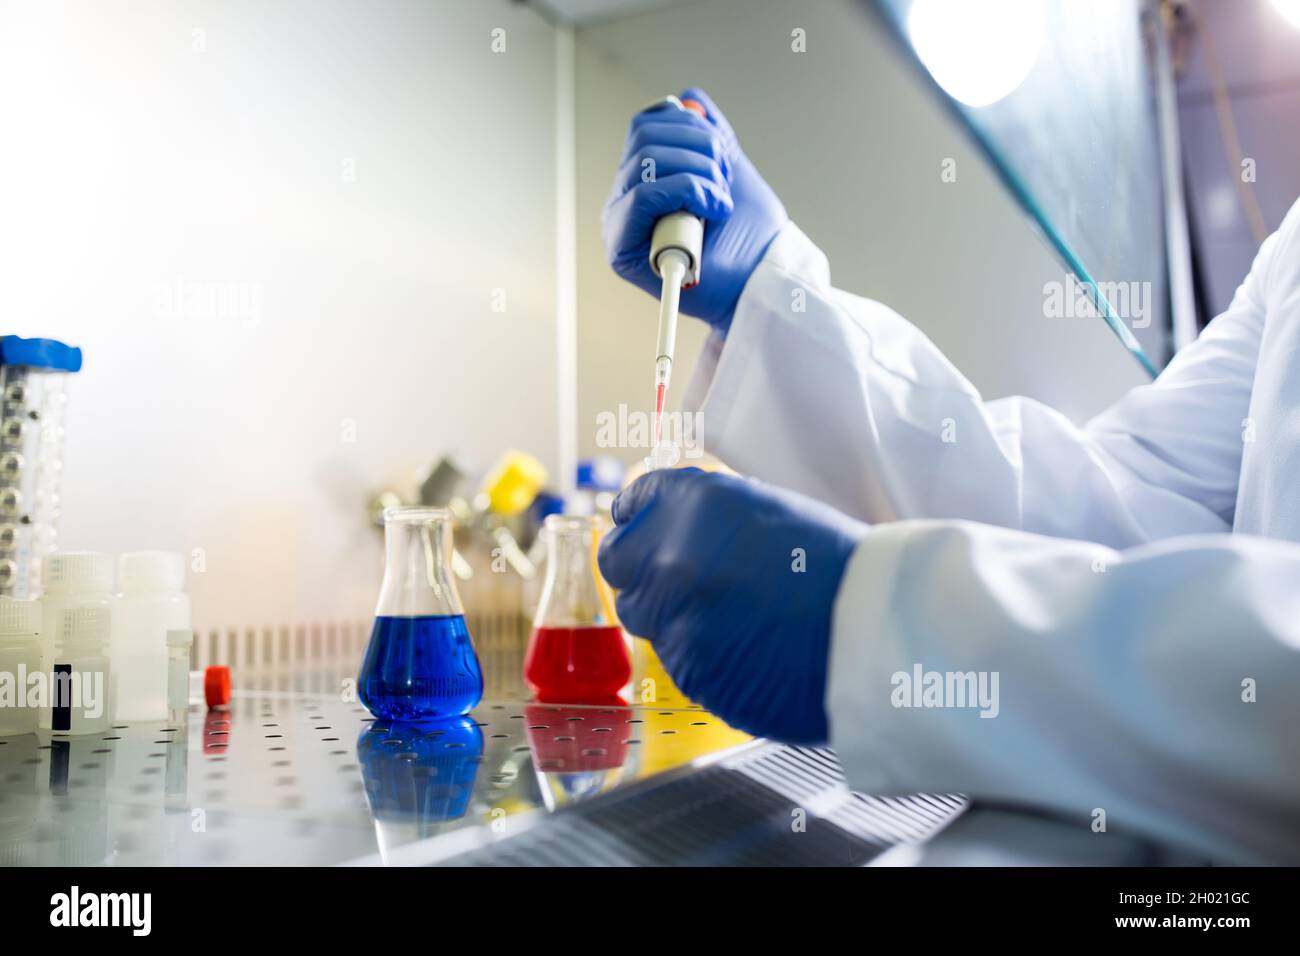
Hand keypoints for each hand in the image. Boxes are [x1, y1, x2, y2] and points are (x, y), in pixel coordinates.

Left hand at [597, 468, 865, 743]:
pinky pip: (677, 659)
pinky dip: (701, 656)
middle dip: (643, 570)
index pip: (633, 505)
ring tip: (729, 618)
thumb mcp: (764, 509)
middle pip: (619, 563)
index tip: (645, 530)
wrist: (874, 627)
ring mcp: (673, 616)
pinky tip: (745, 649)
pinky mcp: (687, 669)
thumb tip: (669, 528)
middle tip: (682, 581)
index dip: (641, 521)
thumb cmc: (837, 565)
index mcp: (692, 503)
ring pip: (643, 617)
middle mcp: (669, 555)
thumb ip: (704, 518)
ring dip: (672, 615)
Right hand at [601, 88, 787, 333]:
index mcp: (645, 177)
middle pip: (643, 137)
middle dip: (698, 150)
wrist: (761, 282)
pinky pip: (642, 198)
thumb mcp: (732, 171)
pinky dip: (688, 194)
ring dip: (698, 174)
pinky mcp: (622, 251)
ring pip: (644, 163)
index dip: (688, 127)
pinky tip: (712, 213)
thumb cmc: (749, 238)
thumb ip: (709, 135)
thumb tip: (690, 99)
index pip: (646, 124)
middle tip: (724, 182)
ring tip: (720, 202)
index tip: (722, 154)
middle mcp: (625, 198)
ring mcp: (621, 223)